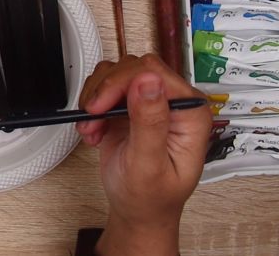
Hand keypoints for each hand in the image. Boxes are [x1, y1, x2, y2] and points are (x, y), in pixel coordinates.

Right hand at [75, 54, 210, 255]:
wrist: (137, 211)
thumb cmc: (150, 197)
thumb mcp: (149, 164)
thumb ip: (151, 122)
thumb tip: (149, 81)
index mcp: (189, 113)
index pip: (153, 73)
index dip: (122, 84)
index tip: (100, 106)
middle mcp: (172, 103)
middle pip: (131, 68)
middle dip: (104, 92)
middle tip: (92, 117)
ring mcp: (149, 103)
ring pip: (115, 74)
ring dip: (95, 99)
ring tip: (92, 128)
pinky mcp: (129, 107)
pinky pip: (104, 88)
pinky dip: (91, 106)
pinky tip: (93, 129)